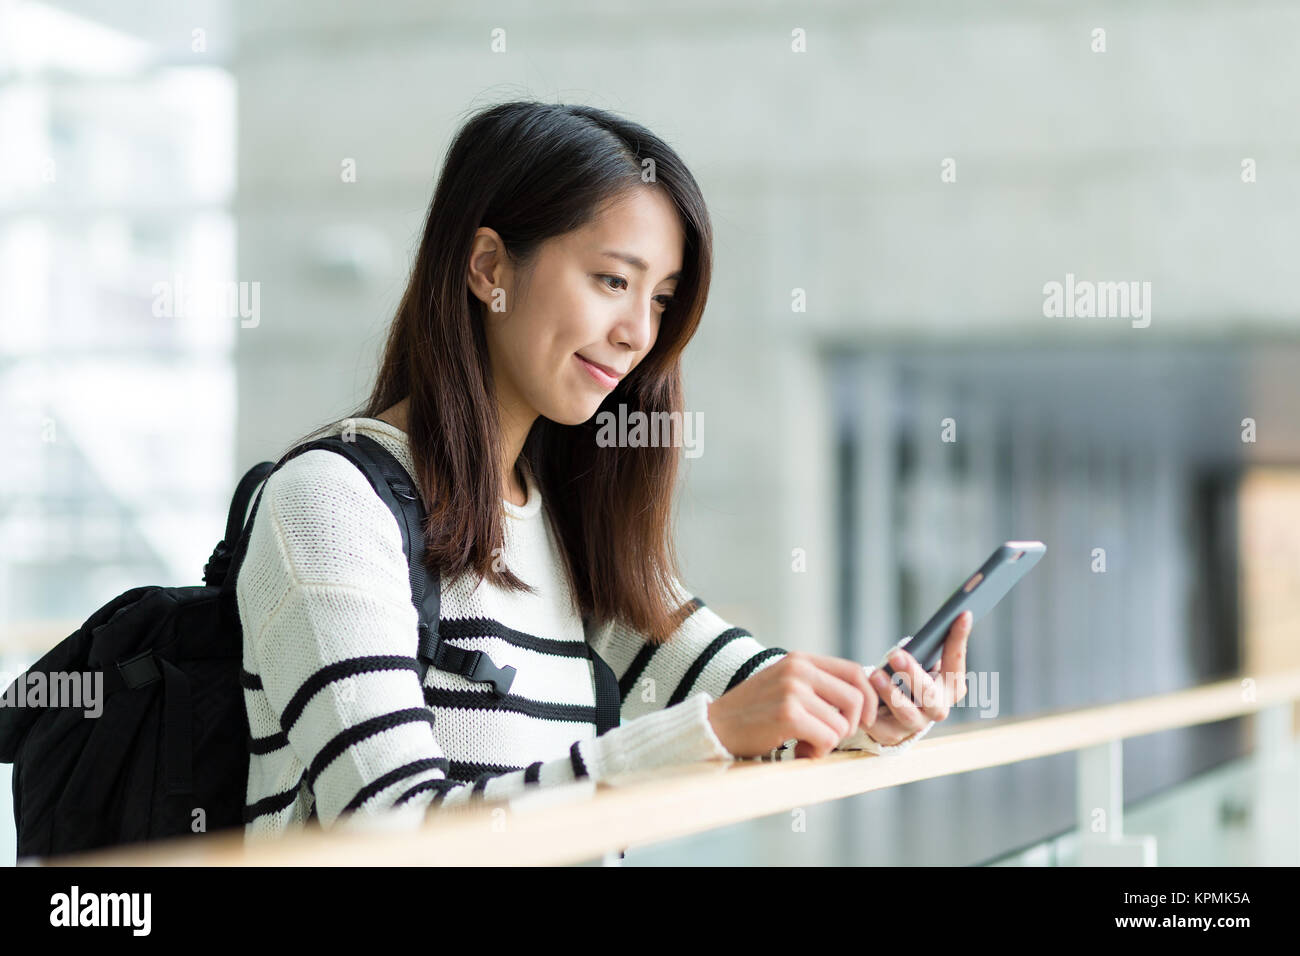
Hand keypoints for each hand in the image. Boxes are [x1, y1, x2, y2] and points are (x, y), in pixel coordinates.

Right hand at [706, 651, 880, 758]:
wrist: (715, 726)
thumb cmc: (753, 712)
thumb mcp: (784, 684)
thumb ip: (816, 685)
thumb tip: (860, 699)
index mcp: (800, 660)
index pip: (854, 672)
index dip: (869, 698)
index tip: (866, 719)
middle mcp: (798, 670)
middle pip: (855, 699)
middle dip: (850, 726)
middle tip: (829, 737)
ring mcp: (792, 690)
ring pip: (841, 725)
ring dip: (827, 743)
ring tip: (803, 743)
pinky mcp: (788, 714)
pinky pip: (826, 739)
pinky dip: (817, 752)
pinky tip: (797, 749)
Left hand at [862, 610, 972, 746]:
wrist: (893, 714)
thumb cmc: (912, 677)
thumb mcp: (926, 659)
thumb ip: (940, 642)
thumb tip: (961, 613)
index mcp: (952, 687)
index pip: (956, 660)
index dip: (959, 637)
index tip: (962, 613)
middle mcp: (938, 709)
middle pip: (929, 694)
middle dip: (913, 673)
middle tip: (897, 655)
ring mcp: (915, 724)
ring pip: (905, 712)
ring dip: (890, 693)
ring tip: (876, 675)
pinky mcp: (890, 734)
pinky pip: (878, 724)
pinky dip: (868, 709)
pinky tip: (860, 693)